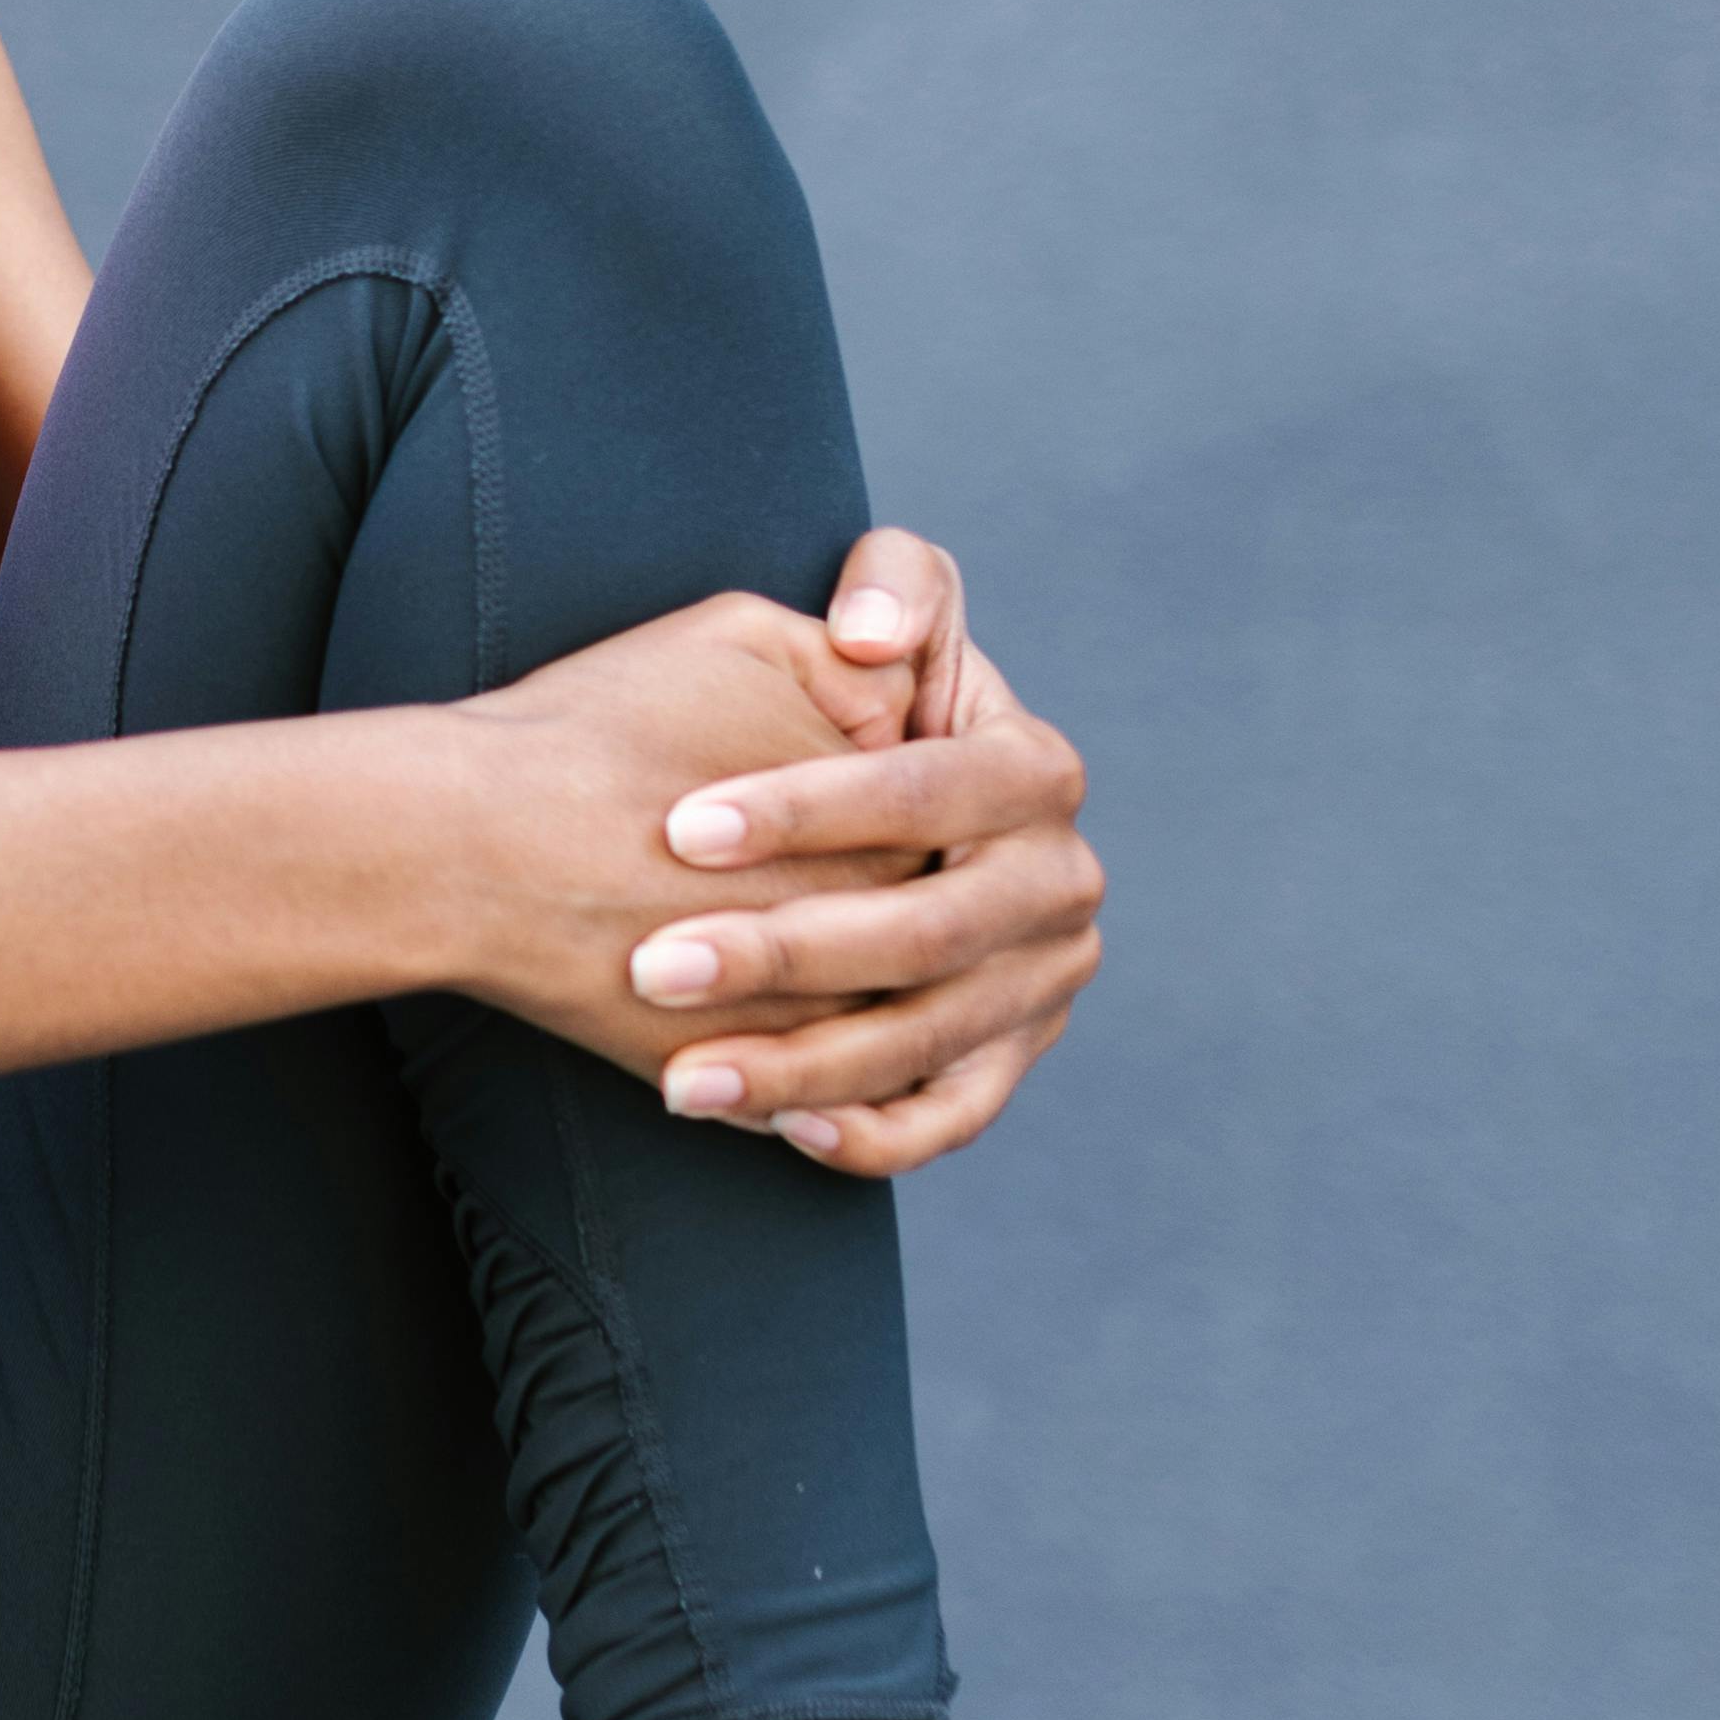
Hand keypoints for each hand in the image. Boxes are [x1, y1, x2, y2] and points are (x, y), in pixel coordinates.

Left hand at [620, 525, 1099, 1173]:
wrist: (824, 823)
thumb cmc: (820, 706)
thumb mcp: (873, 616)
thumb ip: (895, 586)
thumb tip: (870, 642)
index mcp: (1035, 769)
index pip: (930, 790)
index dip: (810, 810)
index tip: (683, 829)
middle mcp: (1060, 881)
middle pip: (930, 931)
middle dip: (785, 951)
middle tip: (658, 965)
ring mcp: (1043, 980)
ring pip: (928, 1037)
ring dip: (800, 1065)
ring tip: (684, 1074)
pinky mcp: (1007, 1058)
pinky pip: (950, 1117)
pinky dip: (874, 1132)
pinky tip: (781, 1128)